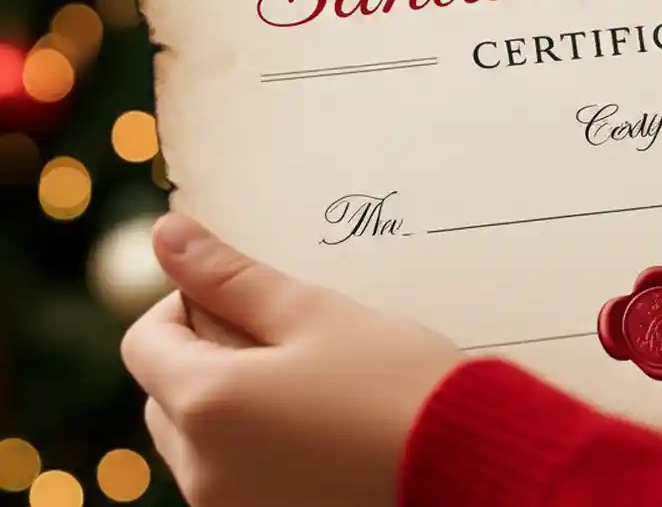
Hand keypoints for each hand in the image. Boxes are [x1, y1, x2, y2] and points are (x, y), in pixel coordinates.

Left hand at [121, 214, 461, 506]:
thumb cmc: (397, 383)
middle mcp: (202, 470)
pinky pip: (236, 475)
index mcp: (206, 405)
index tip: (248, 298)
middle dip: (207, 356)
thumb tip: (167, 234)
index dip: (186, 305)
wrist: (468, 465)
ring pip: (199, 441)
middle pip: (166, 394)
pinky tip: (323, 427)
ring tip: (311, 384)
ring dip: (231, 404)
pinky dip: (258, 446)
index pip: (145, 342)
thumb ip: (232, 278)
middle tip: (285, 337)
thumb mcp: (314, 314)